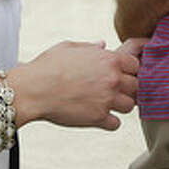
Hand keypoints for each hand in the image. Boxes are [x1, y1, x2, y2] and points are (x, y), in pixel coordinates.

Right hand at [13, 38, 142, 130]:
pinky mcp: (98, 118)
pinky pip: (116, 124)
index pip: (136, 65)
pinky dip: (108, 122)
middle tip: (111, 90)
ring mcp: (107, 99)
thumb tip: (102, 44)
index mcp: (109, 59)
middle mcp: (113, 79)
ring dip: (120, 106)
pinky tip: (96, 116)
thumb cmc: (47, 66)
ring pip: (130, 106)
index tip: (117, 74)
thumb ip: (90, 47)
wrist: (32, 90)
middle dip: (126, 88)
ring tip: (104, 104)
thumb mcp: (69, 48)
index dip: (127, 70)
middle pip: (136, 86)